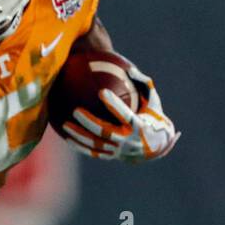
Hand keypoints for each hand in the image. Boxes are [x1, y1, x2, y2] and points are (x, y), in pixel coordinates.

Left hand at [61, 66, 179, 161]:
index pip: (125, 114)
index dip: (113, 104)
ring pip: (96, 144)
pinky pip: (93, 152)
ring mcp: (120, 150)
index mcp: (140, 126)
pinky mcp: (113, 156)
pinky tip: (67, 138)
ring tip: (65, 125)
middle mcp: (129, 141)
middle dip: (89, 122)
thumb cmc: (154, 118)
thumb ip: (143, 84)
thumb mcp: (154, 102)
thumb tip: (128, 68)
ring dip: (79, 135)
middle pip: (105, 132)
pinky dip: (80, 146)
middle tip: (75, 110)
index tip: (101, 91)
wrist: (159, 146)